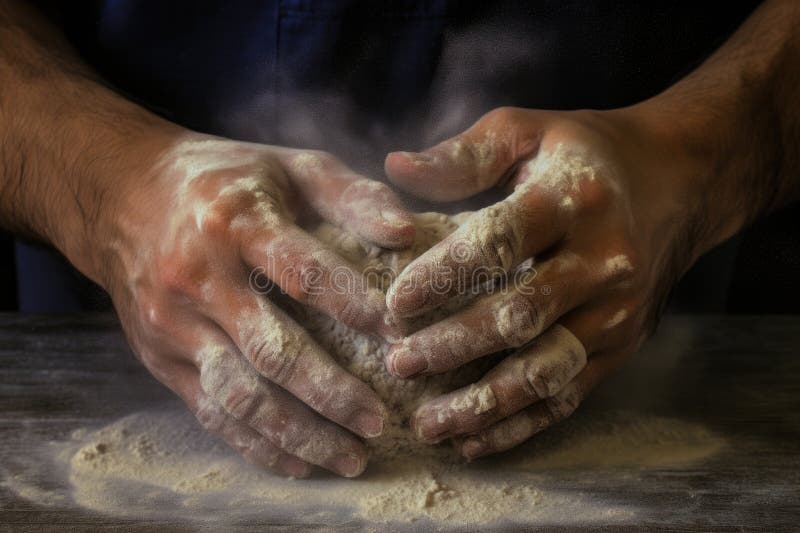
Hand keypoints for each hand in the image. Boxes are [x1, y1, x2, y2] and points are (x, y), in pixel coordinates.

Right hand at [95, 133, 414, 476]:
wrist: (122, 196)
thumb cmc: (227, 181)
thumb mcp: (291, 167)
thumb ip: (352, 196)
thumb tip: (407, 234)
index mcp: (236, 221)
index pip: (303, 272)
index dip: (354, 305)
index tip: (401, 334)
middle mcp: (199, 277)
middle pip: (272, 350)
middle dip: (331, 393)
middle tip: (380, 421)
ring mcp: (174, 324)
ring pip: (241, 395)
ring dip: (299, 433)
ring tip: (351, 456)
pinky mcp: (161, 357)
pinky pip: (211, 411)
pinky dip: (257, 444)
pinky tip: (300, 463)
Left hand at [382, 106, 710, 458]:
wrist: (679, 183)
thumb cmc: (586, 154)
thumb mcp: (528, 130)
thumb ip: (464, 155)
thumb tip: (395, 169)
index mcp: (573, 198)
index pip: (500, 242)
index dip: (444, 275)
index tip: (395, 303)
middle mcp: (603, 261)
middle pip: (520, 315)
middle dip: (453, 346)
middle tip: (398, 364)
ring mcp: (617, 311)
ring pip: (545, 370)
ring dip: (483, 402)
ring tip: (426, 423)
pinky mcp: (622, 346)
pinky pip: (568, 395)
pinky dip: (520, 424)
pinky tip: (473, 442)